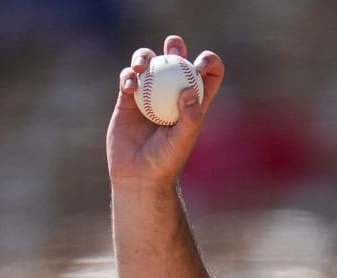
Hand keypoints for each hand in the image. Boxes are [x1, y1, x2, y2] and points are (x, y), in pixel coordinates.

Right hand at [107, 35, 223, 187]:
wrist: (138, 174)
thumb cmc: (166, 160)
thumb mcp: (183, 139)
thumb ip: (189, 115)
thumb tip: (189, 89)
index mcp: (194, 101)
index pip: (207, 74)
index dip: (209, 62)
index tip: (199, 64)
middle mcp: (171, 93)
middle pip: (176, 59)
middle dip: (175, 45)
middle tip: (173, 46)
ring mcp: (149, 94)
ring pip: (149, 63)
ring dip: (145, 56)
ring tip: (142, 66)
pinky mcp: (127, 99)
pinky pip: (128, 78)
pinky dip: (128, 76)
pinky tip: (129, 85)